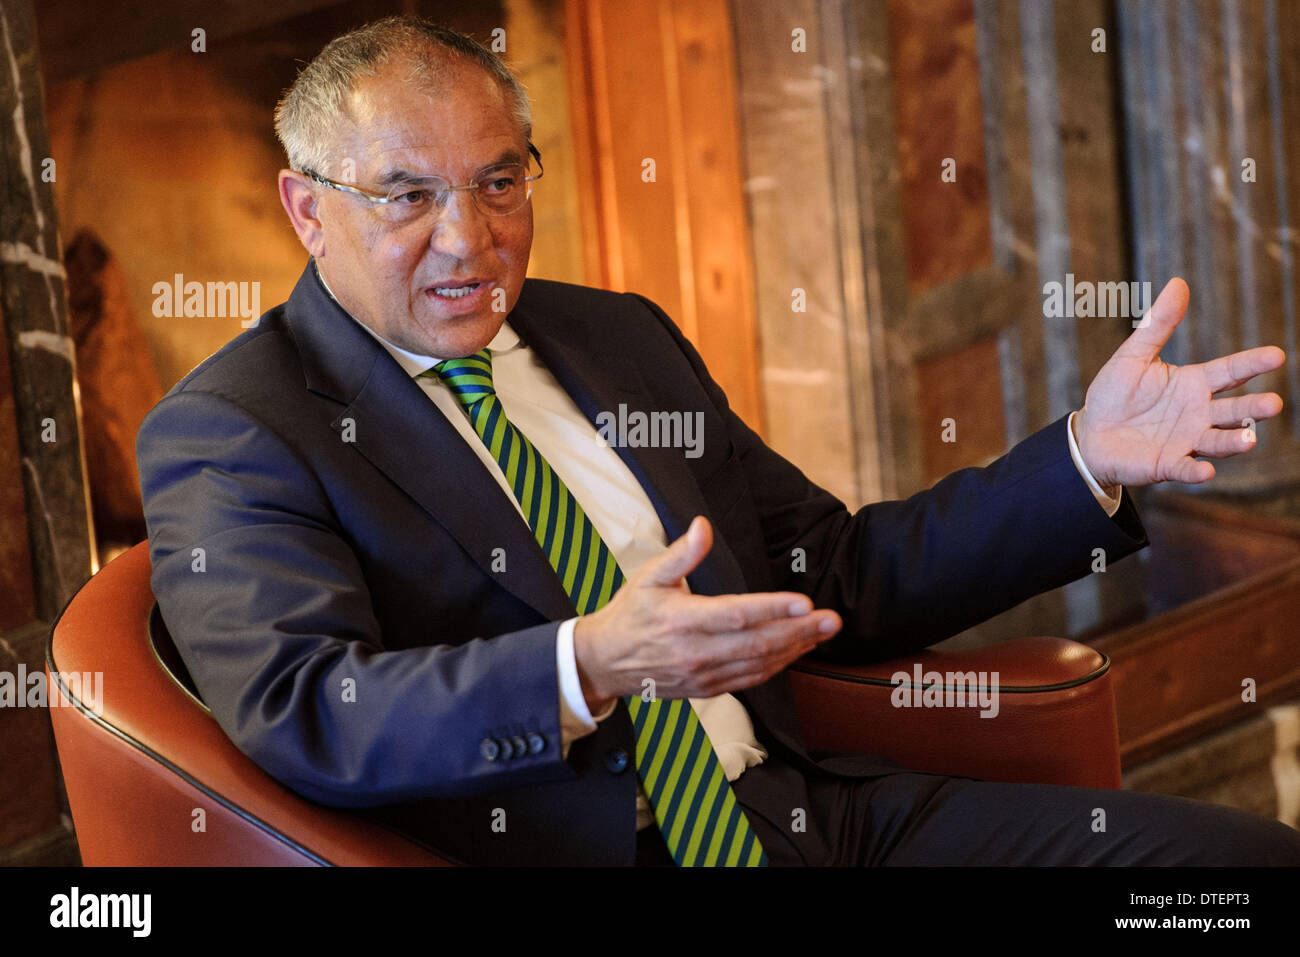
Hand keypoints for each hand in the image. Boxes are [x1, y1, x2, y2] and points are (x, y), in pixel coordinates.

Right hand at [571, 515, 840, 712]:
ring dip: (794, 649)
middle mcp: (695, 652)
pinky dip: (777, 666)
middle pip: (757, 643)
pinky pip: (750, 680)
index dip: (773, 609)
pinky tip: (796, 651)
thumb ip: (680, 553)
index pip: (736, 615)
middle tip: (832, 620)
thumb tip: (702, 526)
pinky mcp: (708, 689)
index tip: (804, 602)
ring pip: (758, 665)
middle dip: (799, 631)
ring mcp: (703, 675)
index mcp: (681, 621)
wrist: (605, 663)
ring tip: (822, 632)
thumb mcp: (648, 577)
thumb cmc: (630, 615)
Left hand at [1074, 277, 1284, 487]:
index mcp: (1194, 384)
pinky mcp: (1168, 464)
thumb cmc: (1115, 393)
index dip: (1251, 364)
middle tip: (1273, 404)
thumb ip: (1157, 324)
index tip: (1276, 356)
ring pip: (1218, 440)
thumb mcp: (1133, 356)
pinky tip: (1206, 471)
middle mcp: (1198, 413)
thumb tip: (1178, 283)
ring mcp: (1186, 441)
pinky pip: (1186, 469)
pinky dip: (1196, 472)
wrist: (1091, 434)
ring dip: (1234, 441)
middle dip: (1253, 408)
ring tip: (1248, 438)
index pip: (1229, 372)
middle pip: (1233, 410)